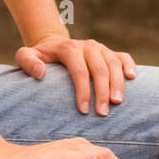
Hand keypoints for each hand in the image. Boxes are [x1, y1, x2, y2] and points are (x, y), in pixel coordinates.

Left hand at [16, 35, 136, 115]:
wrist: (53, 45)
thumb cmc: (40, 57)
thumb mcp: (26, 56)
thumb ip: (27, 61)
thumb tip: (40, 72)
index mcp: (69, 48)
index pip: (79, 70)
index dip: (83, 91)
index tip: (84, 110)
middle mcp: (87, 46)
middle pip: (99, 69)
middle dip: (102, 92)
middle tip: (102, 113)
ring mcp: (100, 48)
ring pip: (113, 64)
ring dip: (117, 84)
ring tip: (117, 103)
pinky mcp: (109, 52)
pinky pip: (123, 57)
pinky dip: (129, 66)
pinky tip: (132, 78)